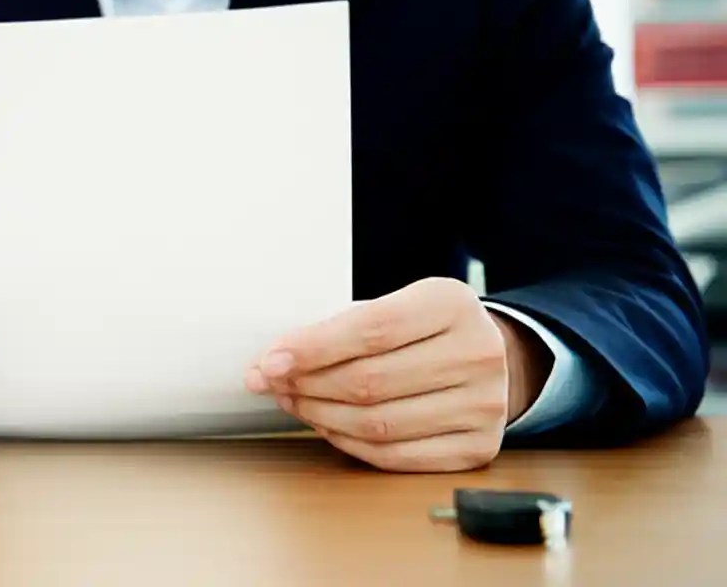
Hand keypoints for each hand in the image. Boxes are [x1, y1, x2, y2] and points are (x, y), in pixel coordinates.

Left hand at [244, 278, 549, 472]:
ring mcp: (484, 405)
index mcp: (452, 303)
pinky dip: (349, 444)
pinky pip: (395, 456)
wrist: (488, 357)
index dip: (313, 349)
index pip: (371, 329)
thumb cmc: (423, 329)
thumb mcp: (394, 305)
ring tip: (293, 402)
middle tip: (271, 384)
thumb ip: (342, 327)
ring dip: (320, 417)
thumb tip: (274, 362)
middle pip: (370, 381)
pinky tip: (326, 426)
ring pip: (378, 424)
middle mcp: (478, 353)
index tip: (270, 361)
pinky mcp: (479, 447)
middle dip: (307, 385)